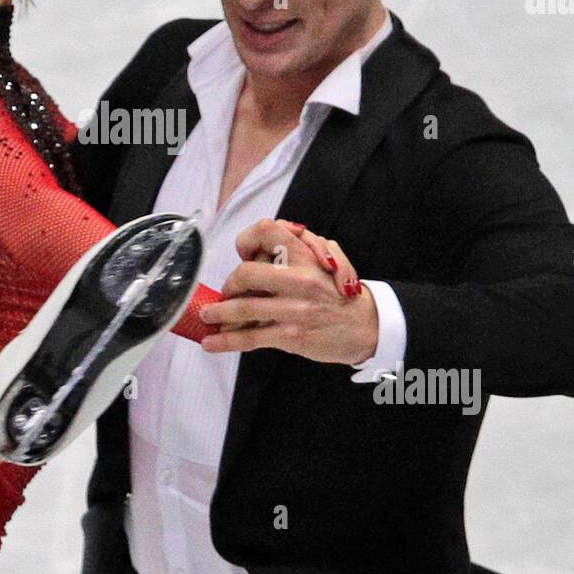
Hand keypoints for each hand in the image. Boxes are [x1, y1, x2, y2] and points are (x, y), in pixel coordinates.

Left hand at [198, 218, 378, 364]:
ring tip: (207, 316)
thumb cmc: (340, 292)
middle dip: (230, 284)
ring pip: (243, 308)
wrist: (367, 325)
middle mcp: (299, 279)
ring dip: (218, 313)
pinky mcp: (290, 335)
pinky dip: (226, 341)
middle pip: (246, 273)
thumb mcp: (325, 258)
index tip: (243, 252)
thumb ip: (296, 248)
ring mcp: (293, 309)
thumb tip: (258, 253)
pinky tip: (211, 343)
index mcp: (305, 255)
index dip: (248, 240)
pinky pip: (251, 337)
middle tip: (227, 292)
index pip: (266, 231)